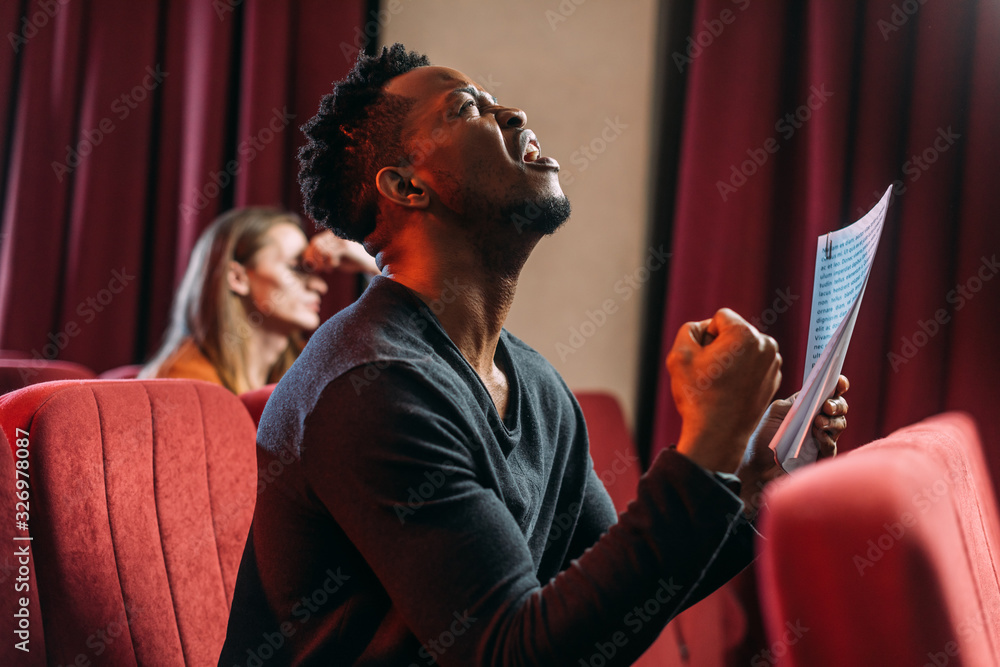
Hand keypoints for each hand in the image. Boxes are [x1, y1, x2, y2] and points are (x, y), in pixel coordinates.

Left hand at [302, 230, 379, 274]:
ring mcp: (341, 239)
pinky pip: (329, 254)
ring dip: (322, 262)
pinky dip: (330, 263)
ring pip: (321, 250)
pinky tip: (335, 265)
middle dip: (314, 259)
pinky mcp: (345, 247)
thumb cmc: (352, 260)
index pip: (314, 241)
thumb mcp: (334, 258)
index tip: (312, 266)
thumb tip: (306, 261)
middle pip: (316, 244)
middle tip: (319, 269)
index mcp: (332, 234)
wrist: (370, 263)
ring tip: (329, 268)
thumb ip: (321, 257)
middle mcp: (336, 234)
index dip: (310, 254)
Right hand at [667, 308, 781, 472]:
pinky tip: (731, 390)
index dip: (705, 335)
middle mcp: (766, 345)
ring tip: (721, 383)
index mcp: (746, 335)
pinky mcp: (774, 379)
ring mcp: (773, 363)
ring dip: (731, 358)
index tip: (703, 359)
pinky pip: (752, 363)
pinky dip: (741, 371)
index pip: (720, 317)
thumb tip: (706, 329)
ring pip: (743, 348)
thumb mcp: (679, 355)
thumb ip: (690, 329)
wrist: (718, 435)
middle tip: (710, 373)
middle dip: (720, 346)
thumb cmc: (699, 397)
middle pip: (734, 331)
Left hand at [736, 375, 849, 515]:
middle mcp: (818, 420)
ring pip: (840, 424)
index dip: (837, 385)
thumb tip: (812, 393)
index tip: (839, 381)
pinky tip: (818, 436)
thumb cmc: (765, 438)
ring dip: (833, 421)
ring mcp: (822, 438)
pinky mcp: (822, 456)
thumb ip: (795, 402)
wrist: (758, 467)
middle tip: (826, 406)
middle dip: (837, 404)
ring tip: (819, 422)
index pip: (828, 393)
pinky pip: (832, 446)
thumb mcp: (776, 413)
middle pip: (839, 407)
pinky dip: (827, 439)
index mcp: (808, 407)